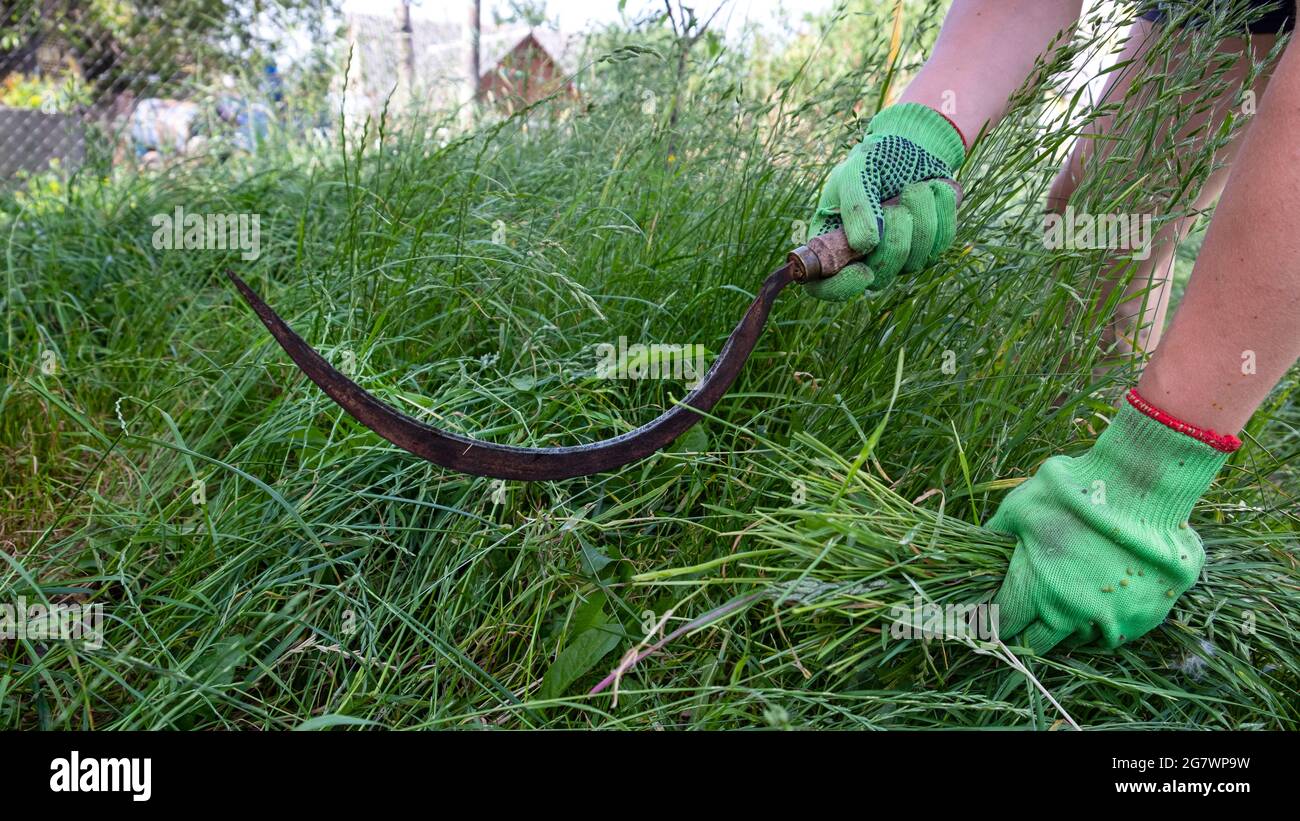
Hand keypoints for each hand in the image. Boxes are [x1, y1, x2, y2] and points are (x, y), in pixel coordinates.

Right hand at [806, 103, 964, 300]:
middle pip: (879, 277)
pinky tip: (933, 189)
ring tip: (914, 188)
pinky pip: (941, 242)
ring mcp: (898, 257)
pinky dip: (940, 210)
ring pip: (915, 260)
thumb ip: (855, 206)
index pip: (824, 287)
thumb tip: (864, 244)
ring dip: (919, 216)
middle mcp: (862, 257)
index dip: (840, 288)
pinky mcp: (929, 247)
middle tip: (895, 205)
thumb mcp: (855, 171)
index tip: (862, 271)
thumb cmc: (874, 160)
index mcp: (832, 242)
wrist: (912, 146)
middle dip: (894, 239)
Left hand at [987, 392, 1236, 652]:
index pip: (1004, 623)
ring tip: (1062, 607)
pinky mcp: (1143, 616)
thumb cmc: (1071, 493)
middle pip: (1036, 644)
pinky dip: (1103, 624)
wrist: (1140, 486)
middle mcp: (1069, 614)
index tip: (989, 616)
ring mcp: (1110, 619)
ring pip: (1079, 641)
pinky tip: (1097, 605)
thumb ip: (998, 534)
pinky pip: (1116, 633)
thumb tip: (983, 546)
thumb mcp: (1018, 507)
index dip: (992, 621)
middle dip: (1024, 636)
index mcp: (1034, 590)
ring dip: (1067, 628)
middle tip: (1021, 623)